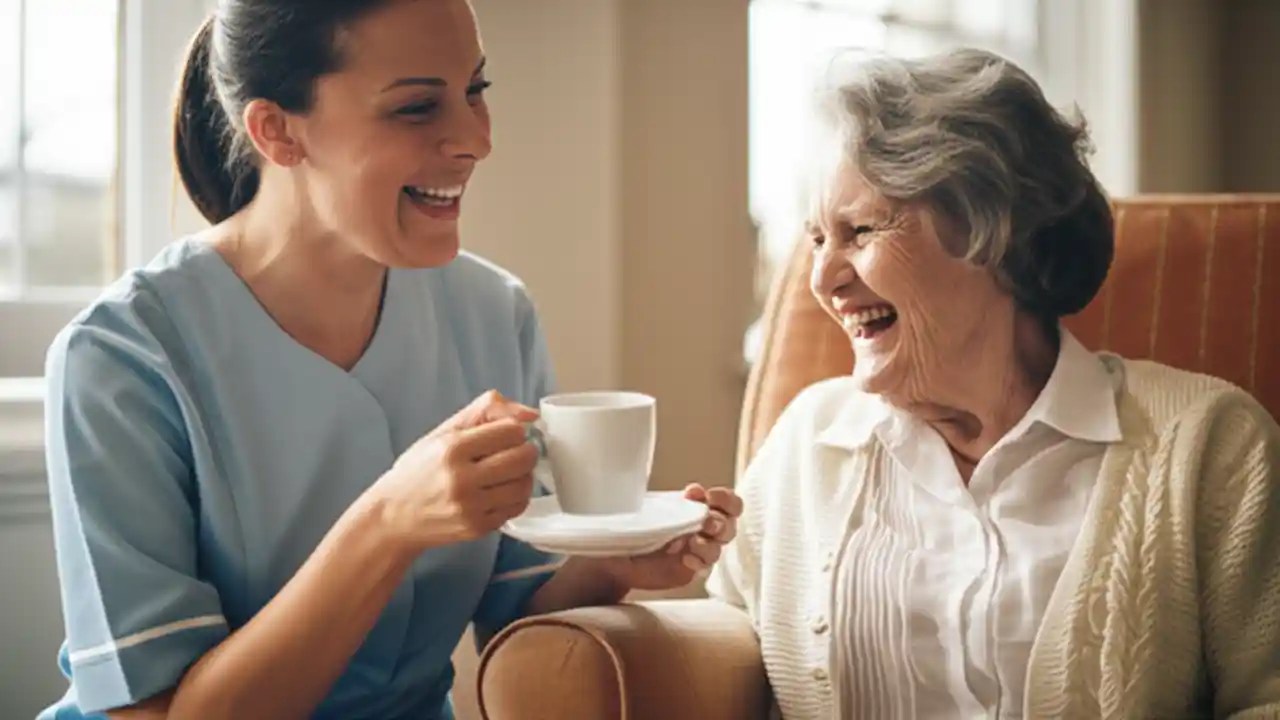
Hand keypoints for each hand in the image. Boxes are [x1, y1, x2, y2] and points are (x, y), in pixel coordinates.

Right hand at [361, 391, 540, 553]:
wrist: (394, 516)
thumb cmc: (419, 470)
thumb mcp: (443, 431)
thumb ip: (486, 411)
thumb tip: (530, 413)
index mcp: (452, 448)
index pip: (511, 431)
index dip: (515, 430)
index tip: (507, 434)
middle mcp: (461, 479)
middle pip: (522, 458)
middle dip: (526, 450)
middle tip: (516, 451)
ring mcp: (470, 507)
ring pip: (524, 484)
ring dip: (524, 475)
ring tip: (510, 472)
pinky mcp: (477, 528)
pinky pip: (516, 507)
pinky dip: (517, 496)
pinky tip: (502, 490)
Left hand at [597, 483, 742, 591]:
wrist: (619, 555)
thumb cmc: (636, 527)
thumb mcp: (651, 508)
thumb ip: (673, 501)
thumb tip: (693, 491)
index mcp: (699, 509)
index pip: (728, 503)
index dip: (724, 499)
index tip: (707, 496)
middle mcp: (703, 530)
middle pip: (729, 526)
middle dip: (719, 522)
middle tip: (705, 522)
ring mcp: (698, 551)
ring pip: (718, 547)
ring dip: (708, 544)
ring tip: (691, 543)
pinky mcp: (690, 570)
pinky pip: (704, 567)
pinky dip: (698, 561)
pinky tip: (687, 560)